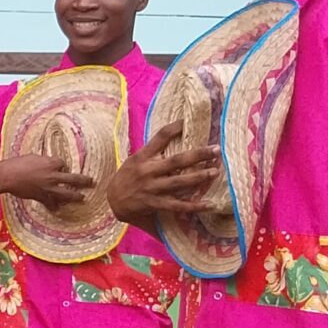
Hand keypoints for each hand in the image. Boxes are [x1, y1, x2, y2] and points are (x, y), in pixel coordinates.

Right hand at [0, 155, 96, 208]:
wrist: (7, 176)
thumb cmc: (17, 164)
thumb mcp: (33, 157)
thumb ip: (43, 161)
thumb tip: (47, 163)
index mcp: (51, 164)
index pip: (63, 164)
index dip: (62, 165)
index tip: (61, 166)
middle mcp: (53, 176)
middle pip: (73, 179)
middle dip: (84, 181)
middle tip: (91, 182)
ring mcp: (48, 188)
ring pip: (66, 194)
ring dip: (75, 197)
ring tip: (81, 198)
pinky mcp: (40, 197)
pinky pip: (50, 203)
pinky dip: (53, 207)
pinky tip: (57, 209)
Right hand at [103, 119, 220, 221]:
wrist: (111, 201)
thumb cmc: (127, 177)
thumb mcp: (136, 160)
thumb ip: (154, 151)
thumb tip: (178, 136)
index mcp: (143, 156)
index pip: (160, 137)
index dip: (175, 128)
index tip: (190, 122)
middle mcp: (147, 171)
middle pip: (176, 161)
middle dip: (198, 155)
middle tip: (216, 150)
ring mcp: (151, 188)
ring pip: (179, 182)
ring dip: (199, 177)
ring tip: (215, 172)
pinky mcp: (153, 204)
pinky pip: (176, 205)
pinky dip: (193, 205)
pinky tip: (208, 204)